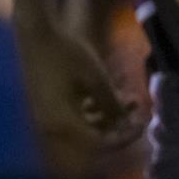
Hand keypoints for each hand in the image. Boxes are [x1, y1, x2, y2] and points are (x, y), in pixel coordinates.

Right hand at [14, 21, 140, 168]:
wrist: (36, 34)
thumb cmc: (66, 54)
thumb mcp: (96, 78)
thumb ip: (112, 104)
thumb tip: (126, 124)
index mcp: (63, 122)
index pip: (99, 144)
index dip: (124, 138)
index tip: (142, 124)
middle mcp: (53, 125)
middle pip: (93, 137)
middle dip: (119, 124)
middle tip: (138, 109)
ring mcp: (49, 116)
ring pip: (87, 125)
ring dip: (110, 114)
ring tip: (132, 98)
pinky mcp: (49, 106)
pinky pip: (76, 115)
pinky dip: (95, 108)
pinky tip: (111, 92)